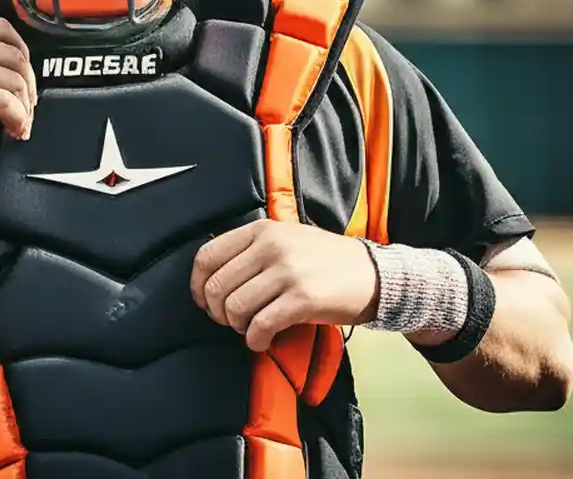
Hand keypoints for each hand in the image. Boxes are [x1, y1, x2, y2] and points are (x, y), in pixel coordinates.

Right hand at [0, 18, 37, 171]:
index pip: (3, 28)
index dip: (22, 52)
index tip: (23, 75)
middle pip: (15, 54)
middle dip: (29, 82)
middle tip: (27, 104)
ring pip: (15, 80)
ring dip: (25, 105)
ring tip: (20, 123)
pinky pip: (7, 103)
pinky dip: (18, 119)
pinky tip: (15, 130)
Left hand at [190, 220, 379, 351]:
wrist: (374, 275)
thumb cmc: (325, 261)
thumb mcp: (286, 238)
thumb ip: (252, 248)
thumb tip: (210, 274)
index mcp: (262, 230)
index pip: (207, 256)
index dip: (198, 285)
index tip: (204, 302)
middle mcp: (271, 246)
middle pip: (217, 287)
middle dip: (218, 313)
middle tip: (232, 321)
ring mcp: (287, 272)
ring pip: (236, 308)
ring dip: (238, 327)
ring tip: (251, 329)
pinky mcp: (303, 299)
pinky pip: (260, 325)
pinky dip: (255, 340)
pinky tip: (262, 341)